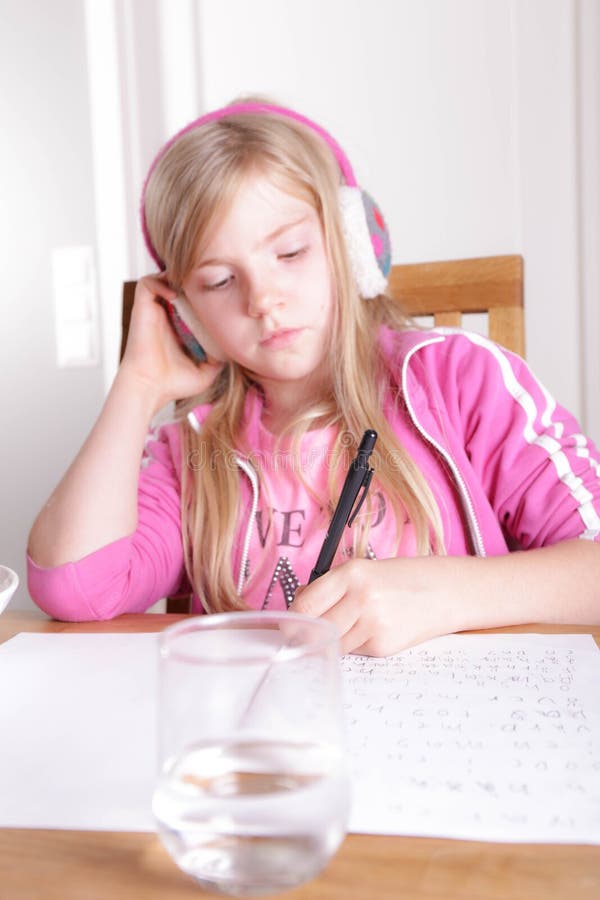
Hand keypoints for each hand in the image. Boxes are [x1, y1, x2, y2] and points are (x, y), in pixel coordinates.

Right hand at [119, 273, 222, 410]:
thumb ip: (220, 358)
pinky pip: (147, 282)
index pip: (193, 300)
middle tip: (210, 287)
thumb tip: (236, 350)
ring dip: (177, 279)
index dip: (205, 295)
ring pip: (164, 278)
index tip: (221, 297)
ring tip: (192, 289)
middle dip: (194, 282)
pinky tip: (174, 297)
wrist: (150, 387)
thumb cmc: (174, 383)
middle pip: (181, 285)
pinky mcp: (141, 307)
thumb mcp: (206, 371)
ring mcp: (153, 310)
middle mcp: (166, 314)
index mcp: (180, 326)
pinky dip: (160, 283)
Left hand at [290, 557, 453, 656]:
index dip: (294, 617)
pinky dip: (355, 645)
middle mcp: (361, 598)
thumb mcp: (365, 570)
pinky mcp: (383, 646)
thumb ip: (331, 586)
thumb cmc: (403, 578)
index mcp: (352, 573)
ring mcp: (373, 625)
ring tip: (353, 623)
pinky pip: (354, 651)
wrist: (447, 592)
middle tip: (307, 632)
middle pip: (315, 628)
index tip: (291, 621)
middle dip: (307, 632)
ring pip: (332, 643)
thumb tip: (299, 603)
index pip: (306, 603)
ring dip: (333, 639)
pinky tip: (372, 630)